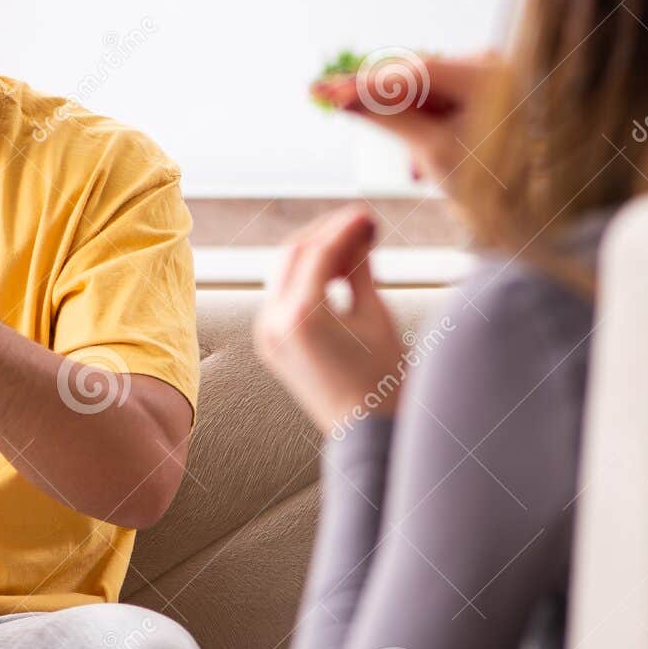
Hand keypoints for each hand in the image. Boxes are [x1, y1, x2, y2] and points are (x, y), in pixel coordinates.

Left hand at [252, 205, 405, 435]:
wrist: (365, 433)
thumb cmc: (380, 381)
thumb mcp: (374, 316)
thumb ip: (360, 268)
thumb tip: (361, 230)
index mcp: (301, 318)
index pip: (318, 253)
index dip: (345, 227)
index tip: (367, 214)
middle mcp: (274, 324)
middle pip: (293, 255)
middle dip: (326, 234)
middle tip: (359, 223)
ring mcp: (267, 335)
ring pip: (284, 271)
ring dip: (315, 252)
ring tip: (352, 247)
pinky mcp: (270, 342)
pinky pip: (282, 294)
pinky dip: (305, 277)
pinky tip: (334, 272)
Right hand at [310, 49, 499, 196]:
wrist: (529, 207)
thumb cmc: (490, 182)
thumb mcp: (433, 152)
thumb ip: (388, 119)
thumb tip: (343, 99)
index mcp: (485, 75)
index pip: (413, 72)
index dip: (366, 84)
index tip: (327, 93)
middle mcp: (485, 65)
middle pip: (411, 75)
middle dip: (371, 96)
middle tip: (319, 92)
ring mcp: (481, 75)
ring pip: (417, 89)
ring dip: (396, 118)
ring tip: (395, 158)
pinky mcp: (475, 90)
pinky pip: (431, 100)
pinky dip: (415, 126)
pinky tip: (418, 170)